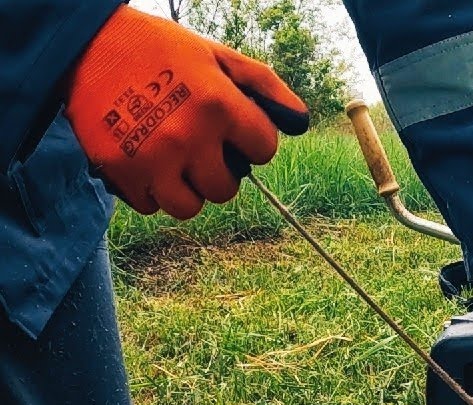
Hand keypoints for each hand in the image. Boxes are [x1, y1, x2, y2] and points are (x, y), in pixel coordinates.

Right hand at [65, 6, 308, 218]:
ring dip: (188, 190)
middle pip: (226, 188)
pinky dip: (152, 190)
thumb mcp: (218, 56)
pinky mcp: (119, 170)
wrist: (86, 43)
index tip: (234, 130)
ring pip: (189, 206)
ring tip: (178, 164)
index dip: (252, 140)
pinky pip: (150, 205)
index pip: (263, 151)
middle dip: (220, 171)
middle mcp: (189, 137)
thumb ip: (265, 86)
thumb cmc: (160, 48)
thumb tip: (300, 122)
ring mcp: (152, 157)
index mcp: (219, 106)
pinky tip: (147, 162)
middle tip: (203, 150)